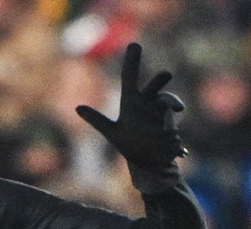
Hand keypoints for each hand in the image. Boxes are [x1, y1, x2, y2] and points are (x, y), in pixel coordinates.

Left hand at [75, 42, 187, 192]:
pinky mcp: (172, 119)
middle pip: (154, 86)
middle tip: (166, 75)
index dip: (131, 61)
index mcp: (131, 101)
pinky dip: (170, 124)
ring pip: (166, 101)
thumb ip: (97, 120)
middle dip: (158, 81)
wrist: (150, 162)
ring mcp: (161, 110)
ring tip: (170, 117)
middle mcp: (147, 102)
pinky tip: (169, 136)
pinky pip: (172, 117)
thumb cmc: (130, 146)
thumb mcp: (113, 133)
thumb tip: (78, 107)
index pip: (129, 77)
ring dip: (170, 104)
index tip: (135, 44)